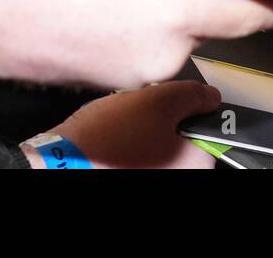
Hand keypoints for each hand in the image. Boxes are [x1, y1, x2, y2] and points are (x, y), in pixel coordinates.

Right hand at [24, 81, 220, 168]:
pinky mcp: (130, 173)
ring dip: (149, 128)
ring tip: (126, 119)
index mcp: (198, 163)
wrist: (61, 160)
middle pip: (186, 136)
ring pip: (161, 144)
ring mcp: (155, 176)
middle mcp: (181, 177)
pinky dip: (131, 142)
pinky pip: (141, 155)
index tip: (176, 98)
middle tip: (146, 106)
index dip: (192, 107)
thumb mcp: (160, 100)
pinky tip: (116, 134)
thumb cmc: (108, 138)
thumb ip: (193, 95)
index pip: (211, 128)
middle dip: (168, 118)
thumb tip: (210, 96)